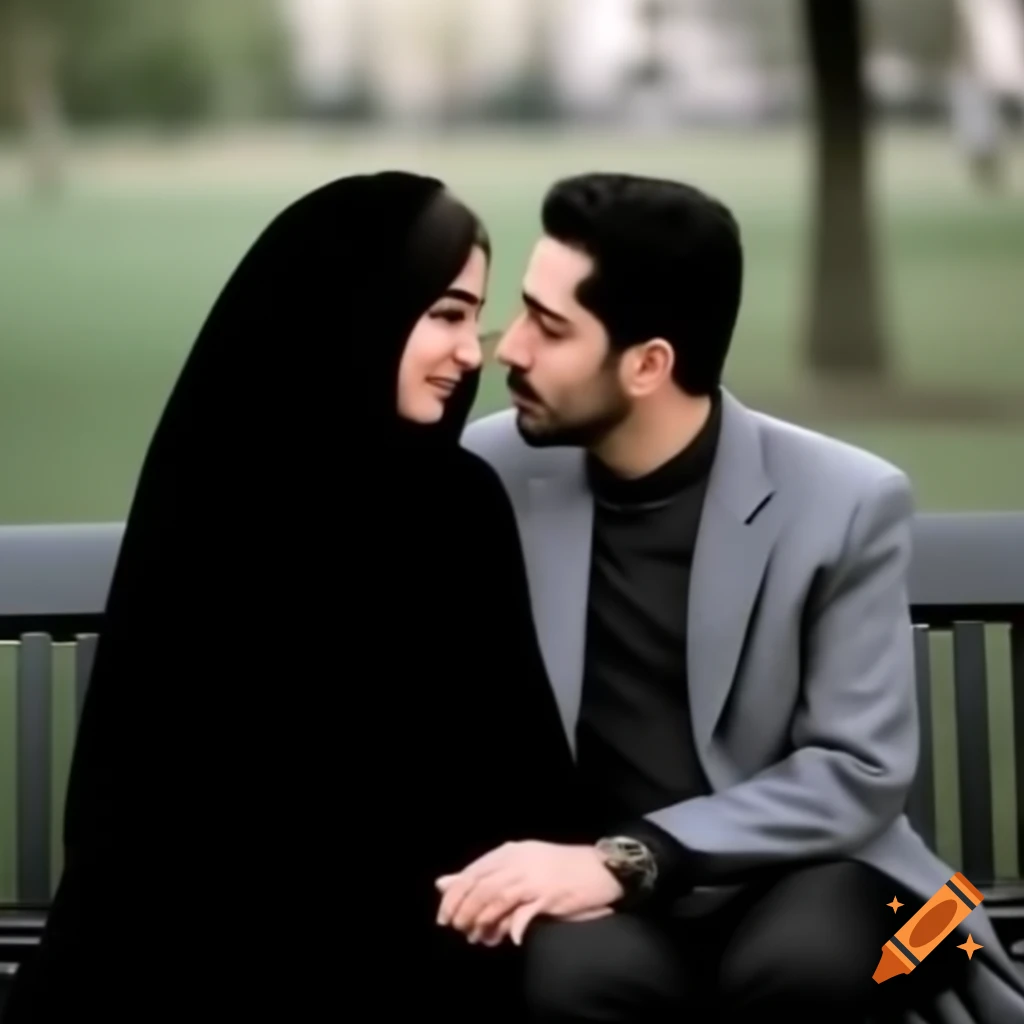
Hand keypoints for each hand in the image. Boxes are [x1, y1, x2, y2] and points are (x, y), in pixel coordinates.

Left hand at [435, 841, 622, 944]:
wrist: (601, 867)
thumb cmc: (559, 868)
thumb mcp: (520, 865)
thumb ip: (483, 875)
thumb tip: (443, 883)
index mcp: (509, 852)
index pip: (471, 873)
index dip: (454, 896)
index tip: (445, 917)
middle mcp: (518, 860)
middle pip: (480, 886)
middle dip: (464, 911)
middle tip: (459, 929)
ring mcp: (533, 876)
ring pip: (496, 900)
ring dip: (484, 922)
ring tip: (479, 938)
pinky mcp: (549, 893)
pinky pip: (523, 913)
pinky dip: (513, 927)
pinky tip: (511, 939)